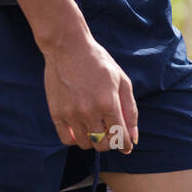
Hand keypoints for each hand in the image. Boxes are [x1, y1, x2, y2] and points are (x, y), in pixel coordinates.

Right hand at [41, 33, 137, 153]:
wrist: (67, 46)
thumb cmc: (98, 62)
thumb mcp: (121, 81)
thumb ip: (130, 111)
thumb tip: (134, 138)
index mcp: (108, 103)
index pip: (120, 137)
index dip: (125, 144)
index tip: (126, 145)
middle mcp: (89, 111)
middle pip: (103, 145)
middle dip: (110, 143)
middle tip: (109, 132)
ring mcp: (71, 114)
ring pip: (85, 144)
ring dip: (93, 141)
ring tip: (94, 127)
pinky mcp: (57, 113)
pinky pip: (67, 140)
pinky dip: (75, 139)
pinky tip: (80, 129)